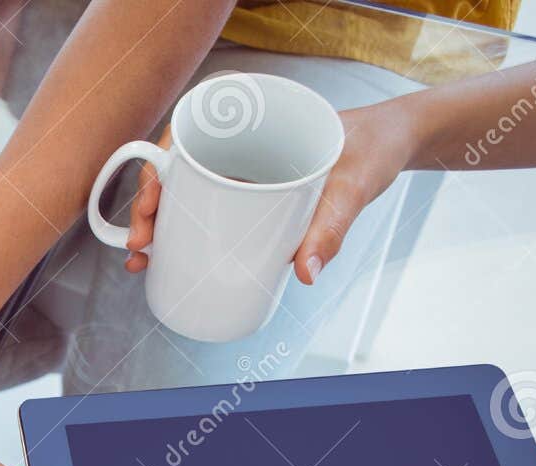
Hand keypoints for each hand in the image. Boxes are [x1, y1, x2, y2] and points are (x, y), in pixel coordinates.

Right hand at [125, 106, 411, 284]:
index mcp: (252, 123)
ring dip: (157, 226)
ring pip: (184, 195)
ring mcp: (240, 172)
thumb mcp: (353, 185)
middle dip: (147, 209)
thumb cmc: (372, 146)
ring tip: (142, 258)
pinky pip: (206, 209)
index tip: (152, 199)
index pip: (185, 136)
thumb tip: (303, 273)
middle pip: (174, 172)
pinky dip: (182, 232)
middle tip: (142, 243)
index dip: (157, 168)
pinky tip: (164, 257)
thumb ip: (330, 227)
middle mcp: (238, 145)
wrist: (394, 142)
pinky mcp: (248, 195)